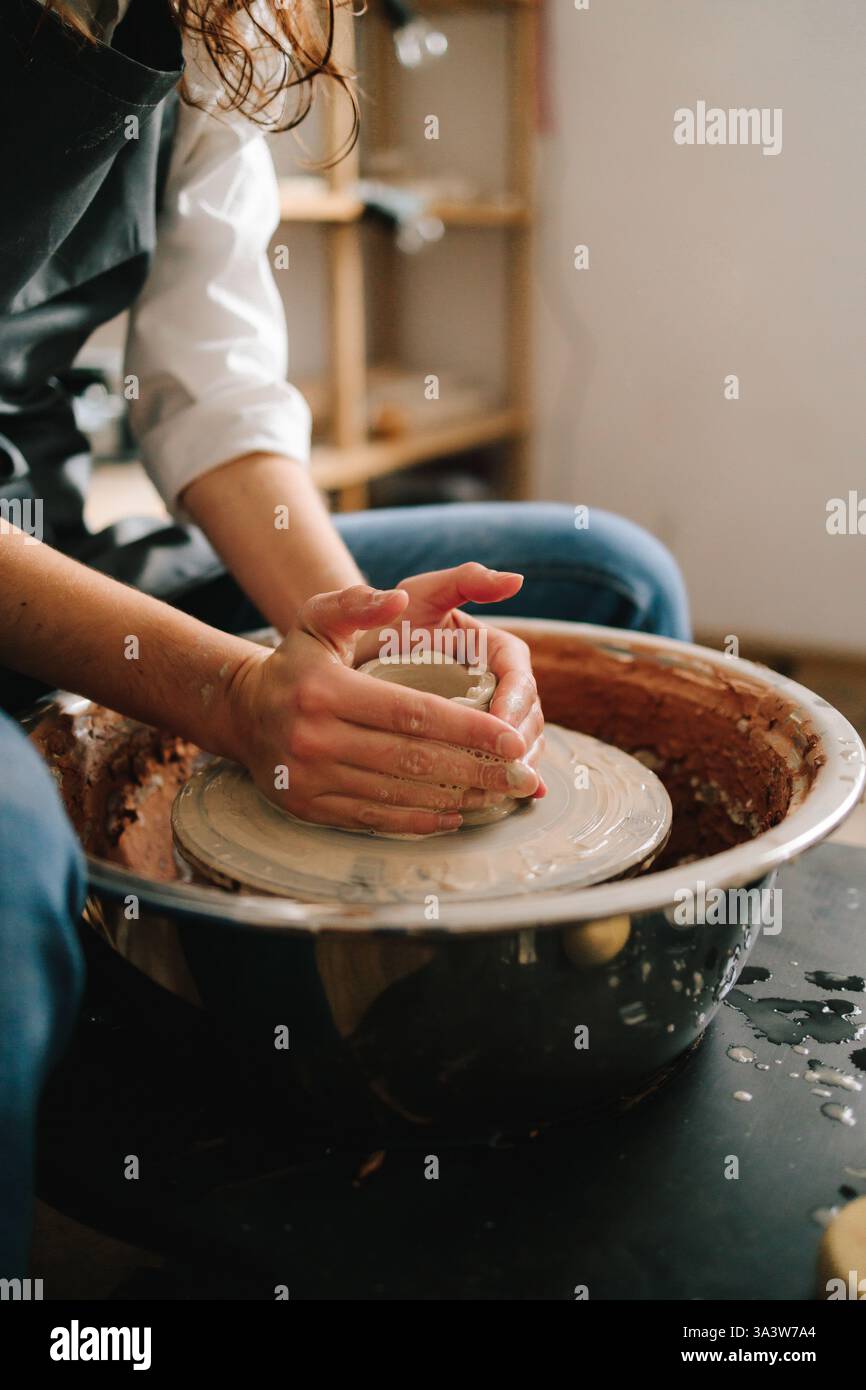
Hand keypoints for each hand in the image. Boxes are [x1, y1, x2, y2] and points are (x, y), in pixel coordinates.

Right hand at [227, 583, 534, 835]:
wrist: (242, 714)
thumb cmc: (295, 663)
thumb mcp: (316, 620)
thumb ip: (357, 603)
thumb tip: (399, 597)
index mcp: (324, 692)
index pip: (412, 713)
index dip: (468, 728)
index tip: (512, 738)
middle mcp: (315, 739)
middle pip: (413, 760)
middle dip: (476, 769)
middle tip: (522, 776)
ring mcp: (310, 779)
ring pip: (399, 794)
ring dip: (457, 798)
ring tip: (500, 794)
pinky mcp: (309, 808)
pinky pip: (375, 818)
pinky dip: (420, 820)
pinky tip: (457, 813)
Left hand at [354, 562, 545, 796]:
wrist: (352, 654)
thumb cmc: (387, 620)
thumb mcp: (419, 594)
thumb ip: (462, 581)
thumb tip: (514, 580)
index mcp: (493, 648)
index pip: (519, 674)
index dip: (517, 699)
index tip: (503, 721)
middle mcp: (496, 684)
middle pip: (527, 715)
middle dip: (522, 741)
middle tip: (508, 763)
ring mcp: (484, 716)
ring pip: (518, 744)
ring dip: (518, 766)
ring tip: (506, 785)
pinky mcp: (470, 744)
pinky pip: (495, 766)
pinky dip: (503, 783)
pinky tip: (502, 802)